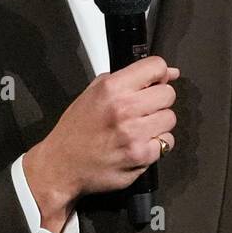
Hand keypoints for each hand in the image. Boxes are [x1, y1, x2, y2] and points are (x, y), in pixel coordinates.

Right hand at [23, 56, 178, 228]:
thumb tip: (170, 73)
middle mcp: (125, 108)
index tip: (153, 83)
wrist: (61, 165)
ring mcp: (134, 134)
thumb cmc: (76, 128)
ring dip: (159, 123)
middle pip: (168, 94)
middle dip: (159, 100)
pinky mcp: (141, 157)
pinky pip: (167, 143)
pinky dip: (157, 144)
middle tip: (143, 109)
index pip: (156, 66)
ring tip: (140, 129)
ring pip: (170, 118)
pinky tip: (140, 144)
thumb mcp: (93, 92)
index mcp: (112, 87)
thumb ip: (129, 78)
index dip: (159, 74)